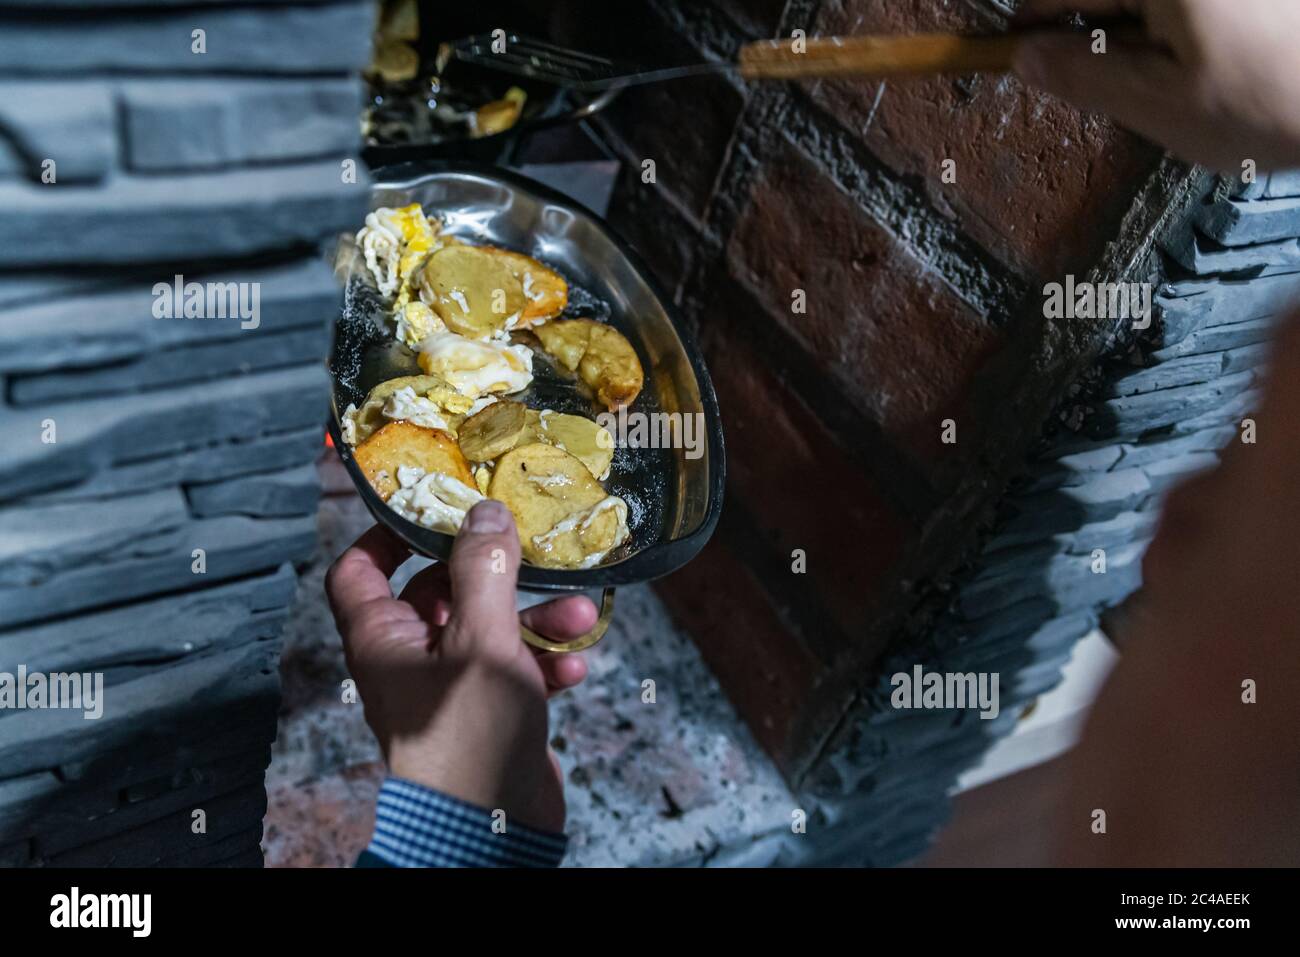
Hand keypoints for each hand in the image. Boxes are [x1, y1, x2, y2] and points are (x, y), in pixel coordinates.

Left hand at [324, 500, 596, 832]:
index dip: (386, 533)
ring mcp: (450, 685)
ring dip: (537, 620)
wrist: (494, 829)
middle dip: (498, 576)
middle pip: (444, 591)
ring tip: (579, 621)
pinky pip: (514, 668)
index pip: (359, 570)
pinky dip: (545, 662)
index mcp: (383, 637)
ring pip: (489, 628)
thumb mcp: (480, 640)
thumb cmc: (470, 736)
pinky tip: (575, 668)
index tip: (430, 506)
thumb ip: (484, 570)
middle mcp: (410, 656)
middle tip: (535, 558)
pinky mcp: (489, 709)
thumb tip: (484, 511)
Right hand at [1014, 0, 1299, 169]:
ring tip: (1180, 86)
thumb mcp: (1156, 103)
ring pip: (1146, 10)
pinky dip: (1178, 36)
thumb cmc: (1266, 105)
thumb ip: (1080, 74)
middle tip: (1120, 88)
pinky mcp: (1245, 4)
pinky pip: (1185, 15)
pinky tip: (1210, 71)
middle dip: (1096, 33)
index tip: (1007, 54)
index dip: (1029, 22)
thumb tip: (1021, 55)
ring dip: (1140, 40)